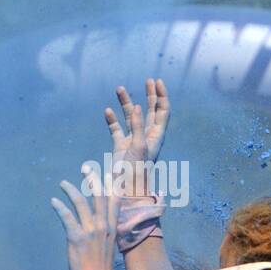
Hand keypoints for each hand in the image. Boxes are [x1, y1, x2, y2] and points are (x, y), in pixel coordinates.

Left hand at [50, 168, 117, 269]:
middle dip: (92, 180)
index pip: (114, 202)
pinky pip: (67, 217)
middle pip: (99, 197)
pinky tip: (54, 201)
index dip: (113, 186)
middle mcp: (104, 226)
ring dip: (71, 190)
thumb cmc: (101, 268)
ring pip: (81, 203)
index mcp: (113, 228)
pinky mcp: (77, 237)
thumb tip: (101, 225)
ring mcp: (91, 231)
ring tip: (63, 183)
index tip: (111, 172)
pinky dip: (60, 207)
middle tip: (86, 168)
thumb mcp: (110, 246)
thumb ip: (107, 232)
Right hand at [104, 79, 169, 195]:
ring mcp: (133, 140)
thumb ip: (138, 126)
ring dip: (126, 102)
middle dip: (150, 95)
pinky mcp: (120, 146)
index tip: (157, 82)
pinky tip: (108, 111)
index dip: (161, 96)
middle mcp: (146, 135)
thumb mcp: (138, 146)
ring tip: (119, 88)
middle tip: (148, 80)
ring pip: (131, 117)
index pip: (163, 111)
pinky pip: (116, 129)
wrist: (125, 189)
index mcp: (156, 135)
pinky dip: (112, 120)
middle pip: (151, 110)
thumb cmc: (136, 170)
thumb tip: (138, 107)